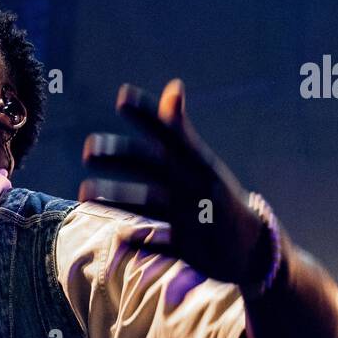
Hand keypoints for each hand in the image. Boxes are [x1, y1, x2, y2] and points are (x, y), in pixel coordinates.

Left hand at [79, 79, 268, 286]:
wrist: (252, 245)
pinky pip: (164, 245)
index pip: (170, 133)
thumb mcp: (204, 162)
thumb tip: (173, 86)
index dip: (147, 115)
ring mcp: (194, 218)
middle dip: (121, 158)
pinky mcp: (191, 250)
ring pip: (152, 205)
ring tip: (84, 192)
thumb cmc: (217, 196)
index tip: (122, 97)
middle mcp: (195, 186)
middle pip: (155, 167)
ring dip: (119, 198)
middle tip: (87, 150)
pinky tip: (120, 238)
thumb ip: (180, 130)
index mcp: (198, 163)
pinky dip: (143, 242)